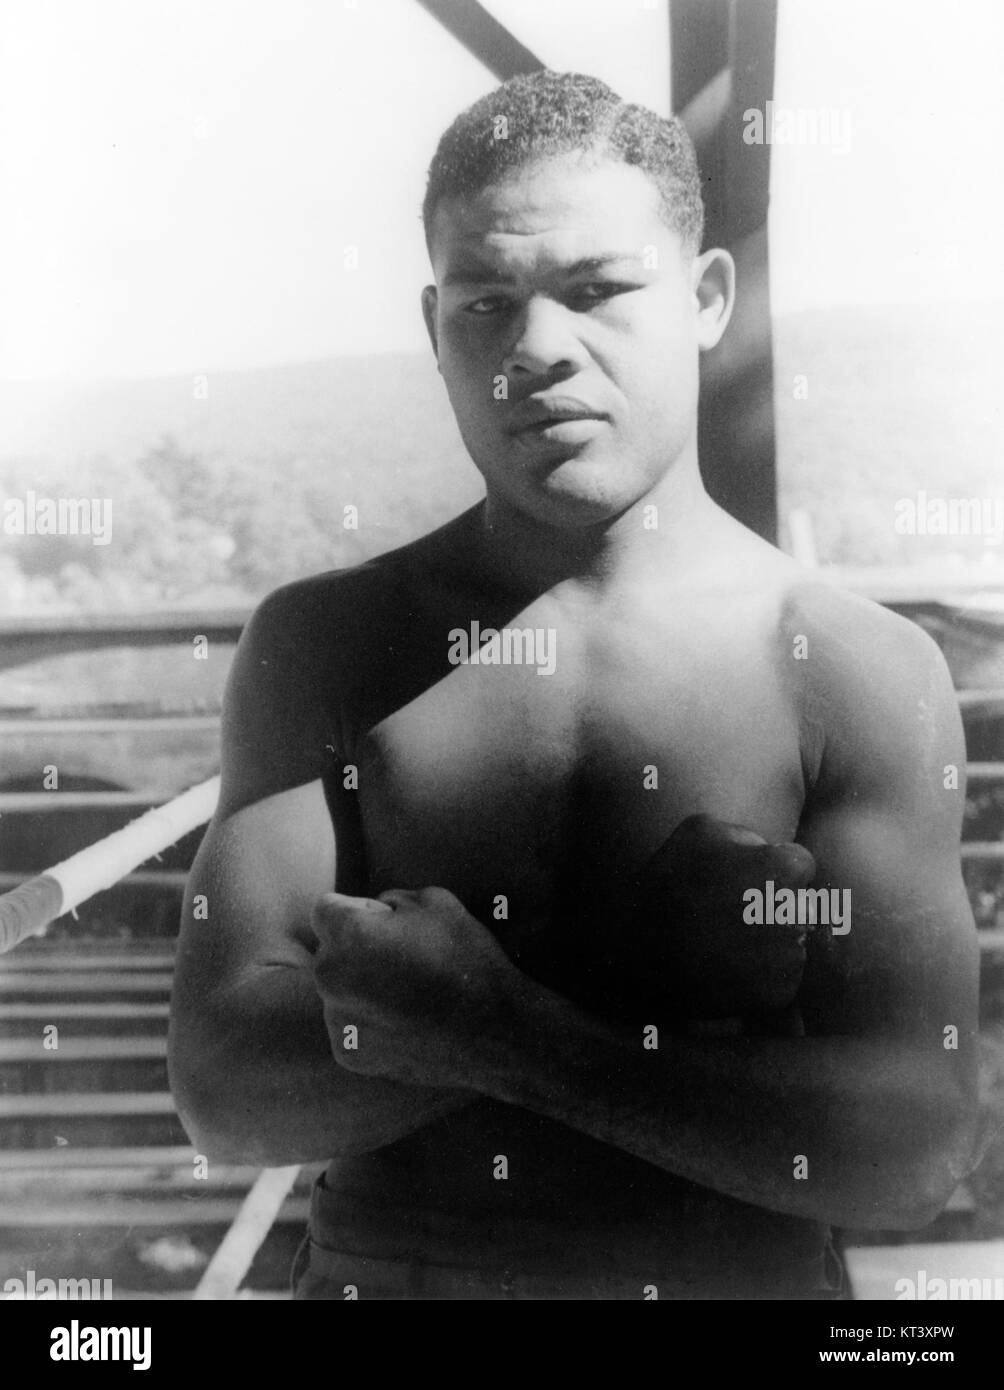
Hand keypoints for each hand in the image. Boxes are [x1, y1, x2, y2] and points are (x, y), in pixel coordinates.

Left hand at [310, 886, 522, 1088]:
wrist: (494, 1032)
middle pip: (329, 950)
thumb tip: (374, 913)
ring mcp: (336, 1020)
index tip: (386, 924)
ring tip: (408, 996)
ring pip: (338, 990)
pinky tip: (406, 1022)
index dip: (358, 910)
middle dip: (356, 949)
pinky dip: (370, 1023)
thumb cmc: (466, 959)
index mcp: (347, 934)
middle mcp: (329, 976)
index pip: (326, 908)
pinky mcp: (348, 1054)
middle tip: (402, 961)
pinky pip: (350, 1026)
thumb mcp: (435, 902)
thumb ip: (391, 899)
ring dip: (361, 988)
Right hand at [626, 814, 816, 1018]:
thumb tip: (768, 848)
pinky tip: (731, 967)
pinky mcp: (780, 992)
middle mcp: (795, 913)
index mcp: (783, 870)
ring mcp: (789, 956)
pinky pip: (785, 978)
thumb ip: (745, 834)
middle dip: (778, 906)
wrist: (640, 953)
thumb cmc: (668, 885)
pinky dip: (764, 976)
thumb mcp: (699, 831)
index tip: (751, 881)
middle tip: (738, 914)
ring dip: (773, 941)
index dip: (776, 872)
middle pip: (802, 905)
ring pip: (796, 943)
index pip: (802, 866)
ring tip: (731, 942)